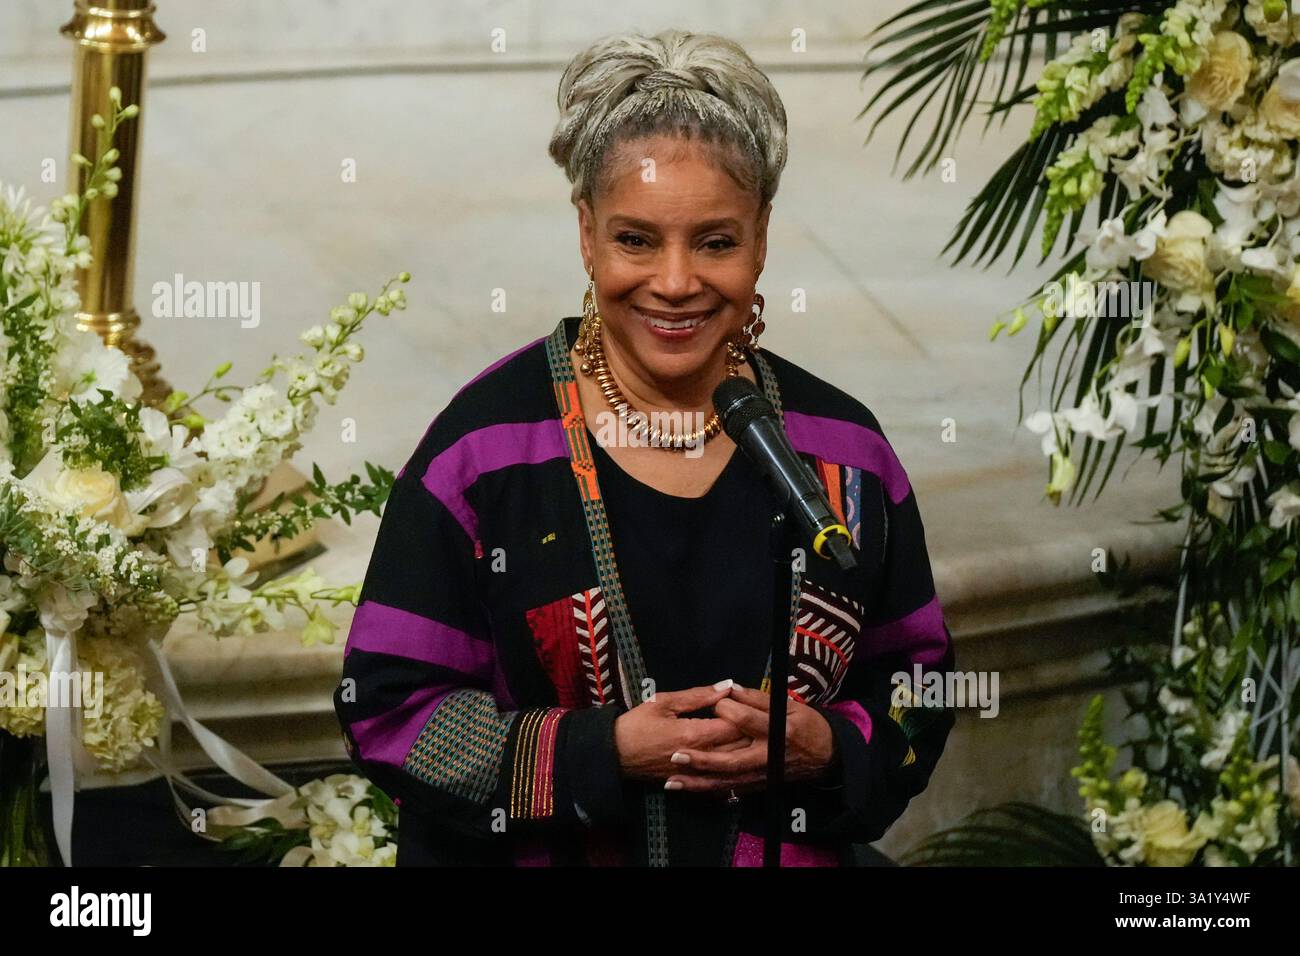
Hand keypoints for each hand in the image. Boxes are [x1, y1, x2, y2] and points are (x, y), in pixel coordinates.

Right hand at [613, 683, 748, 780]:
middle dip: (748, 731)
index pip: (734, 725)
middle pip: (737, 747)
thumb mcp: (664, 702)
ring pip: (731, 764)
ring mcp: (695, 773)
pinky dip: (729, 766)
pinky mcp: (690, 783)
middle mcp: (699, 757)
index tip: (745, 702)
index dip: (744, 712)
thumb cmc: (637, 724)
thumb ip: (699, 695)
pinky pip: (718, 777)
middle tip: (751, 717)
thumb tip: (727, 685)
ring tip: (746, 734)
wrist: (613, 755)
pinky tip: (733, 756)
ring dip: (742, 749)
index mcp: (694, 734)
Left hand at [664, 684, 835, 794]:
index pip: (746, 721)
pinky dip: (708, 791)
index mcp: (776, 732)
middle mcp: (766, 757)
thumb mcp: (787, 705)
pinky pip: (730, 790)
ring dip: (698, 782)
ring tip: (672, 779)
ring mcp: (761, 775)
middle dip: (702, 760)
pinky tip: (688, 788)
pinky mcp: (758, 785)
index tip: (716, 700)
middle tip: (676, 754)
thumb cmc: (806, 725)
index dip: (727, 709)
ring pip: (726, 781)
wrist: (824, 756)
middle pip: (731, 760)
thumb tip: (729, 688)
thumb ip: (757, 698)